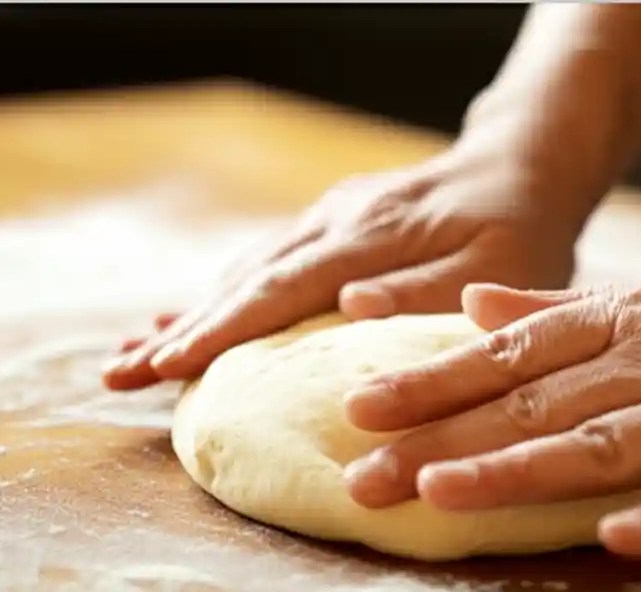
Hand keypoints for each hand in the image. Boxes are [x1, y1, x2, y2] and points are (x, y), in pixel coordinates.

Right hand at [103, 144, 585, 390]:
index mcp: (368, 237)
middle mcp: (334, 224)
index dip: (220, 331)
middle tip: (118, 375)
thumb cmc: (520, 231)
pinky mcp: (330, 226)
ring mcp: (327, 221)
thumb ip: (429, 289)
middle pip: (244, 282)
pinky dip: (224, 298)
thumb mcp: (500, 266)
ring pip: (246, 272)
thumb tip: (349, 303)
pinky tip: (190, 322)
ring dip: (191, 315)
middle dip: (181, 330)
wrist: (522, 167)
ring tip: (133, 359)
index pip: (279, 290)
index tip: (164, 365)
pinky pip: (267, 265)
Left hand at [340, 213, 640, 556]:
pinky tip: (616, 537)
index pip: (515, 351)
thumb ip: (573, 304)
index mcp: (638, 318)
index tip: (359, 405)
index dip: (433, 380)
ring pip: (610, 442)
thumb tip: (478, 304)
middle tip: (362, 474)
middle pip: (539, 402)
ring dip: (524, 468)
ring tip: (445, 494)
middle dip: (444, 439)